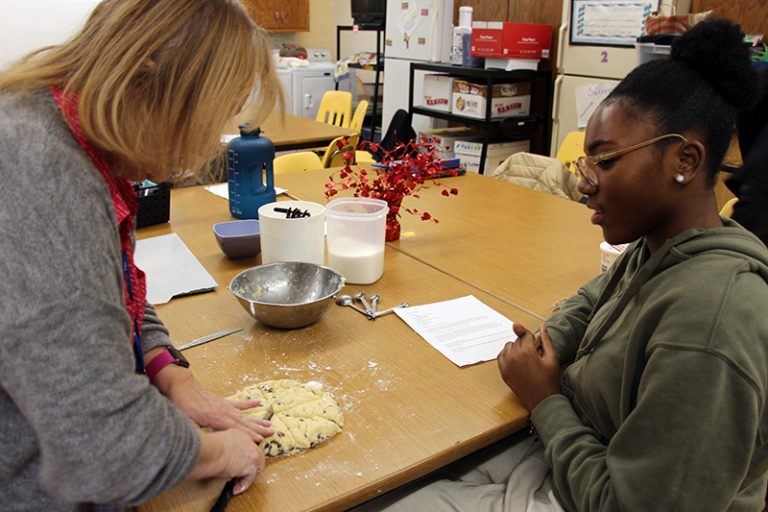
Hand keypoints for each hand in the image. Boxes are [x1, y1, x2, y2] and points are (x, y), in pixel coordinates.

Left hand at [155, 365, 273, 441]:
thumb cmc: (183, 405)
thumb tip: (201, 444)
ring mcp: (225, 405)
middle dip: (258, 428)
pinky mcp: (223, 402)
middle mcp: (224, 411)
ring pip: (244, 414)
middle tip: (271, 432)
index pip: (235, 428)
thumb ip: (196, 433)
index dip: (248, 435)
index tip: (260, 440)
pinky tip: (259, 402)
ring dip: (257, 420)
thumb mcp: (187, 422)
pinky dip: (249, 404)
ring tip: (269, 423)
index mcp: (216, 418)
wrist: (183, 387)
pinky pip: (239, 404)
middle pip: (244, 422)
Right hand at [190, 429, 265, 494]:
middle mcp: (249, 442)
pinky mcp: (251, 466)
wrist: (211, 451)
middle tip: (243, 474)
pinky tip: (236, 488)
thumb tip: (222, 454)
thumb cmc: (209, 446)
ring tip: (239, 483)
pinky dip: (243, 485)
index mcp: (241, 434)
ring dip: (248, 477)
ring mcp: (252, 454)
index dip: (246, 456)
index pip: (249, 446)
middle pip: (258, 455)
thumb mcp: (219, 440)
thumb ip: (225, 444)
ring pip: (257, 467)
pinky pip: (250, 479)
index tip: (242, 463)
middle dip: (251, 467)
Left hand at [497, 323, 561, 410]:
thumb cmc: (550, 380)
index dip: (534, 338)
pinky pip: (501, 356)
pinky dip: (507, 355)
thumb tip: (542, 326)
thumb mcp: (552, 358)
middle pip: (517, 340)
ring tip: (527, 358)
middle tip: (535, 354)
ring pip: (508, 346)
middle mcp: (513, 357)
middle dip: (526, 343)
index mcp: (527, 352)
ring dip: (516, 348)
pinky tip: (517, 361)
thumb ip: (546, 340)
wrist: (542, 401)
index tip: (538, 344)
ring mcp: (506, 365)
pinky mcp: (503, 372)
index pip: (526, 334)